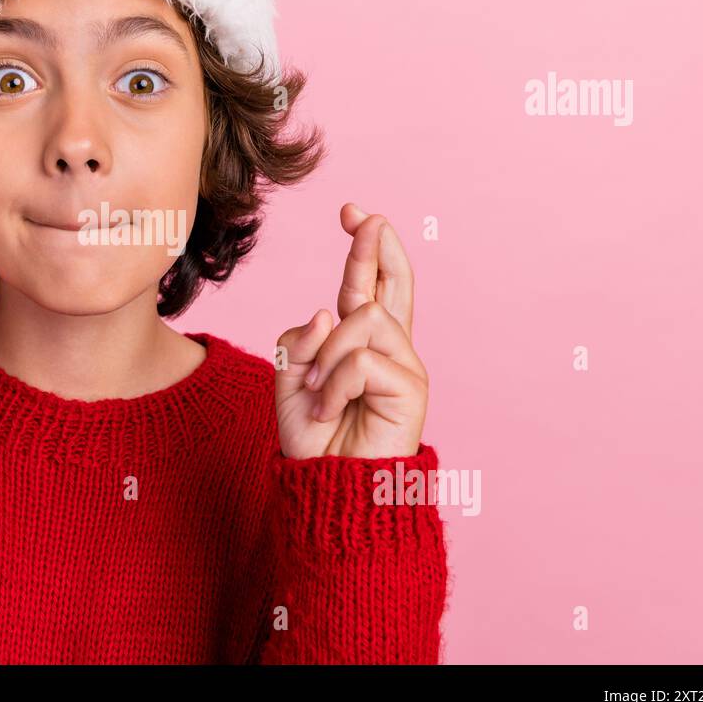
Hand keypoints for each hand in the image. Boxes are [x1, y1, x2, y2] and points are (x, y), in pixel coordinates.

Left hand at [274, 203, 427, 459]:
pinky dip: (333, 385)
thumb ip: (301, 341)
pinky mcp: (412, 387)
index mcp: (359, 343)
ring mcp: (404, 365)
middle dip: (377, 245)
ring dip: (326, 356)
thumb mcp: (290, 380)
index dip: (365, 248)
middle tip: (367, 216)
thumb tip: (326, 311)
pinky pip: (360, 360)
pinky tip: (328, 411)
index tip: (353, 212)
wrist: (330, 489)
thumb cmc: (313, 439)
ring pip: (362, 319)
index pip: (366, 285)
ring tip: (316, 396)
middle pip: (393, 283)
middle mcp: (388, 348)